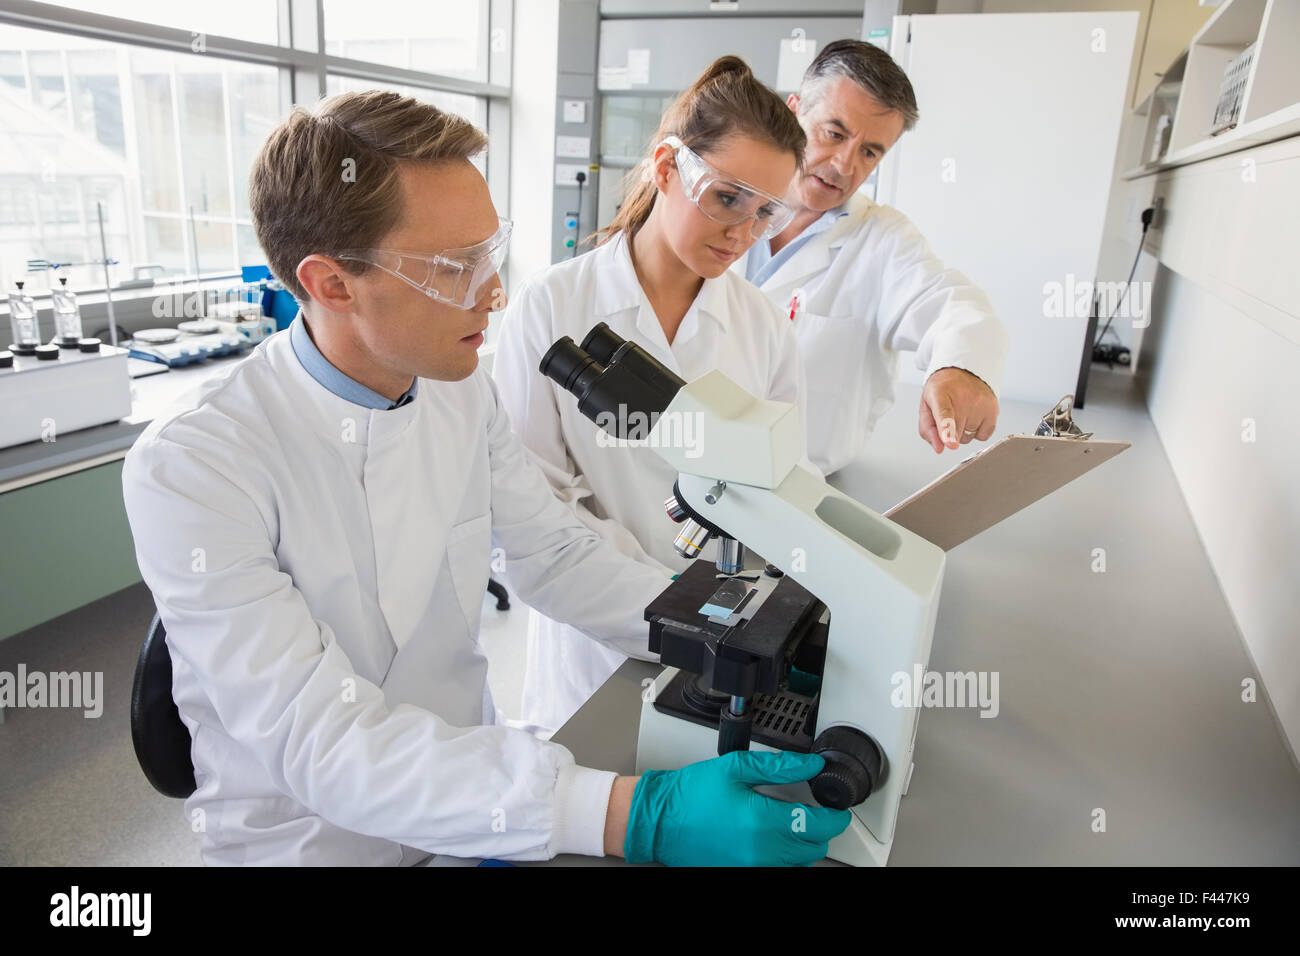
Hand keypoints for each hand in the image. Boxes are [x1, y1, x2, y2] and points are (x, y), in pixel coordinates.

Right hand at [624, 750, 850, 865]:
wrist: (658, 819)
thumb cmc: (690, 794)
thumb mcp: (735, 768)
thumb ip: (778, 767)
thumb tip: (810, 766)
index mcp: (760, 821)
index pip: (818, 826)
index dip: (835, 816)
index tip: (837, 808)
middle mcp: (760, 851)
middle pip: (813, 848)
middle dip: (821, 829)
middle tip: (814, 810)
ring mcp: (751, 867)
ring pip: (798, 863)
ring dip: (803, 844)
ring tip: (790, 822)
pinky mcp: (742, 873)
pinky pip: (777, 869)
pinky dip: (783, 856)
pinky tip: (771, 837)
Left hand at [919, 366, 997, 453]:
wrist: (964, 371)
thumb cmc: (943, 391)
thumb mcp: (926, 407)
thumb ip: (928, 430)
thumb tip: (940, 449)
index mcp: (940, 394)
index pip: (944, 415)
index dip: (947, 430)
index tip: (950, 443)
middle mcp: (963, 397)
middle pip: (955, 434)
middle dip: (949, 432)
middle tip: (949, 413)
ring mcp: (980, 403)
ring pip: (968, 437)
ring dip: (963, 431)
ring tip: (962, 412)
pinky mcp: (993, 409)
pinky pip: (983, 436)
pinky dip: (977, 431)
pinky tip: (973, 417)